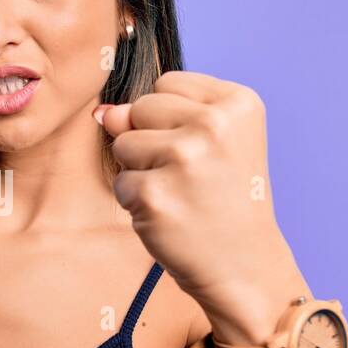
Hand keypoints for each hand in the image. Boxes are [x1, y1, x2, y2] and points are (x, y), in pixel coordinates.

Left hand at [95, 71, 303, 337]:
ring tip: (181, 194)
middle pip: (141, 108)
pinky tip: (171, 215)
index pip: (166, 83)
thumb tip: (102, 113)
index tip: (205, 150)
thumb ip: (157, 116)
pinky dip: (137, 203)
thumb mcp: (210, 143)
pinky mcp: (154, 195)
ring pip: (123, 144)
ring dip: (141, 172)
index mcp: (237, 103)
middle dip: (152, 140)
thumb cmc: (224, 199)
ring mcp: (183, 160)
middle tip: (192, 176)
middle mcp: (214, 125)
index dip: (172, 119)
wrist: (245, 264)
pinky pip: (120, 183)